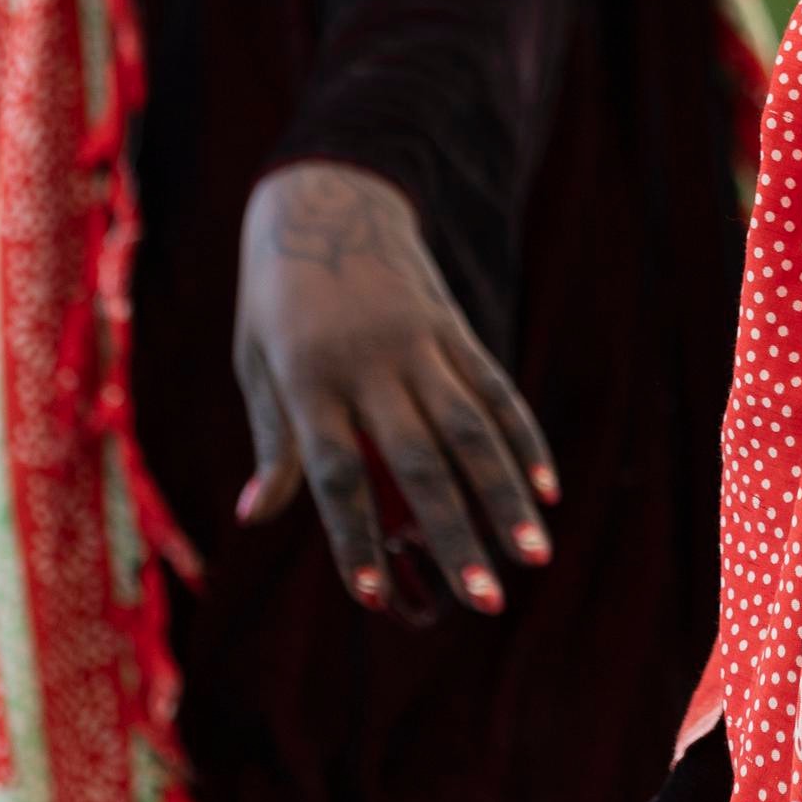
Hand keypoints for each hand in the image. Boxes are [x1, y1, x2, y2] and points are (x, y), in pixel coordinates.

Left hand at [234, 161, 558, 616]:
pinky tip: (545, 488)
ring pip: (471, 429)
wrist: (326, 202)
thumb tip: (256, 518)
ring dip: (505, 495)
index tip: (375, 597)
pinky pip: (495, 390)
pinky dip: (522, 440)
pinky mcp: (453, 329)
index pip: (336, 475)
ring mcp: (420, 344)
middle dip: (455, 534)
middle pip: (419, 463)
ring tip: (534, 552)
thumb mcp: (256, 364)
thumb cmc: (277, 301)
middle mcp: (369, 365)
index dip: (354, 538)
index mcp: (308, 380)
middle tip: (485, 600)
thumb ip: (273, 442)